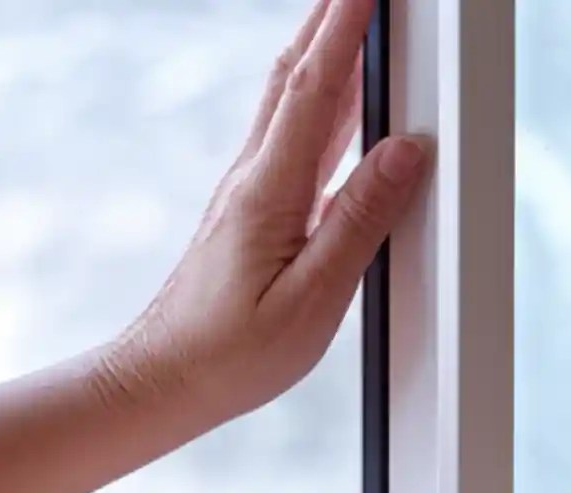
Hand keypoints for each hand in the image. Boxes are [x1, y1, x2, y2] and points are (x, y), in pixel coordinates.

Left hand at [102, 0, 426, 421]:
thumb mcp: (311, 298)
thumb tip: (404, 152)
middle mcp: (254, 176)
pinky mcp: (253, 206)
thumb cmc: (232, 353)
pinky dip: (321, 94)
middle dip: (334, 17)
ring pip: (293, 96)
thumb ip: (359, 220)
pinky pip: (293, 132)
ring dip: (326, 47)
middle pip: (298, 73)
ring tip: (356, 13)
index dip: (345, 27)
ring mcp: (250, 188)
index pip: (315, 88)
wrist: (165, 377)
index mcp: (269, 192)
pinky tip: (340, 96)